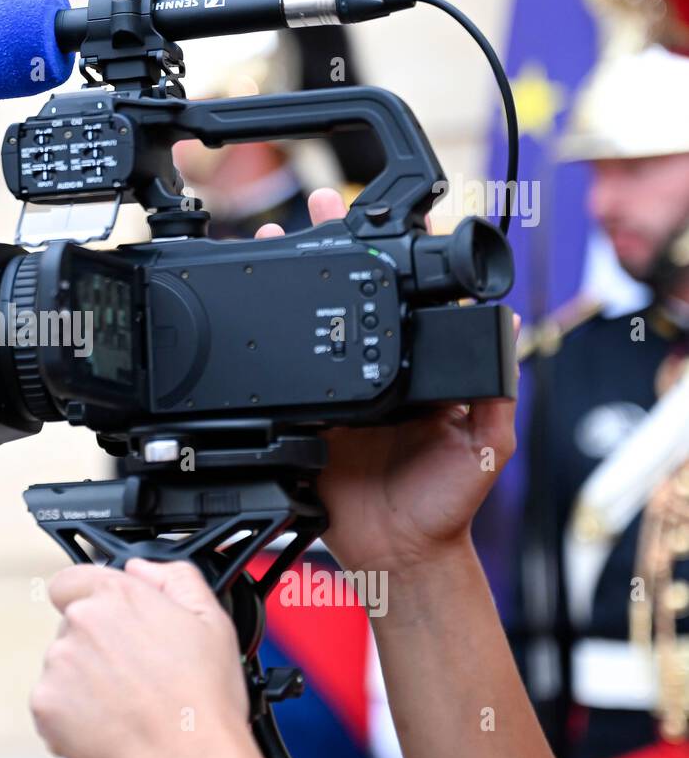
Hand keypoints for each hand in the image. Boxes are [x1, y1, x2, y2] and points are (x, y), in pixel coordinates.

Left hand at [30, 559, 263, 757]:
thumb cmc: (201, 701)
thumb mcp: (211, 622)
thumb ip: (174, 578)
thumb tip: (142, 567)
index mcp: (117, 596)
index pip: (72, 580)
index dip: (88, 599)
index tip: (105, 621)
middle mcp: (82, 622)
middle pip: (71, 625)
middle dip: (94, 645)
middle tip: (129, 672)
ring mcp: (59, 662)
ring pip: (61, 664)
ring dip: (82, 679)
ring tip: (123, 702)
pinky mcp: (45, 701)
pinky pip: (51, 701)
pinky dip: (70, 713)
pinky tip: (105, 721)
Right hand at [255, 189, 518, 573]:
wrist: (399, 554)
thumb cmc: (449, 502)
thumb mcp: (487, 446)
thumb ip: (496, 391)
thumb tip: (507, 328)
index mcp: (424, 369)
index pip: (414, 296)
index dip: (402, 252)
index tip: (391, 213)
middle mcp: (379, 369)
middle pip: (355, 293)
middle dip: (334, 243)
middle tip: (319, 203)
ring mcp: (338, 389)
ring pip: (314, 321)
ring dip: (293, 275)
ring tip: (272, 234)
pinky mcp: (305, 414)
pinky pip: (284, 371)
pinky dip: (264, 338)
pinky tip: (251, 309)